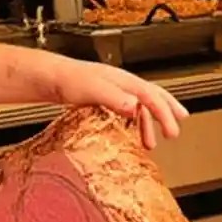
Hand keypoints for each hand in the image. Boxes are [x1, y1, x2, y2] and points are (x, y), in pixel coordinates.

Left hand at [51, 59, 188, 149]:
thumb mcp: (92, 89)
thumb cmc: (67, 80)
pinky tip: (129, 132)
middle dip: (167, 113)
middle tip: (175, 131)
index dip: (164, 114)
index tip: (172, 131)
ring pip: (140, 105)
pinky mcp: (102, 100)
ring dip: (149, 124)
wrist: (46, 78)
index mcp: (123, 81)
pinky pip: (126, 111)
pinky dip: (134, 122)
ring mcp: (112, 92)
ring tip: (151, 143)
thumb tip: (136, 107)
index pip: (151, 97)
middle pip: (152, 96)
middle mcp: (121, 85)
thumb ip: (115, 98)